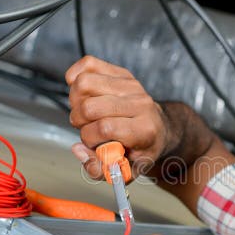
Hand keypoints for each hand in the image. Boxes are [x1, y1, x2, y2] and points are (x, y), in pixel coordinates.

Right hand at [66, 56, 173, 178]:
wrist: (160, 128)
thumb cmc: (141, 150)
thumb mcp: (126, 171)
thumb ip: (99, 170)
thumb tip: (77, 150)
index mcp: (144, 129)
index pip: (104, 127)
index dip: (89, 138)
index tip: (93, 143)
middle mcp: (140, 103)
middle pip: (90, 106)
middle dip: (79, 121)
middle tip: (87, 127)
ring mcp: (131, 85)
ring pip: (84, 83)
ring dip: (75, 101)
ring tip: (85, 112)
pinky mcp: (121, 72)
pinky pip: (88, 64)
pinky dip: (76, 77)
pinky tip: (82, 94)